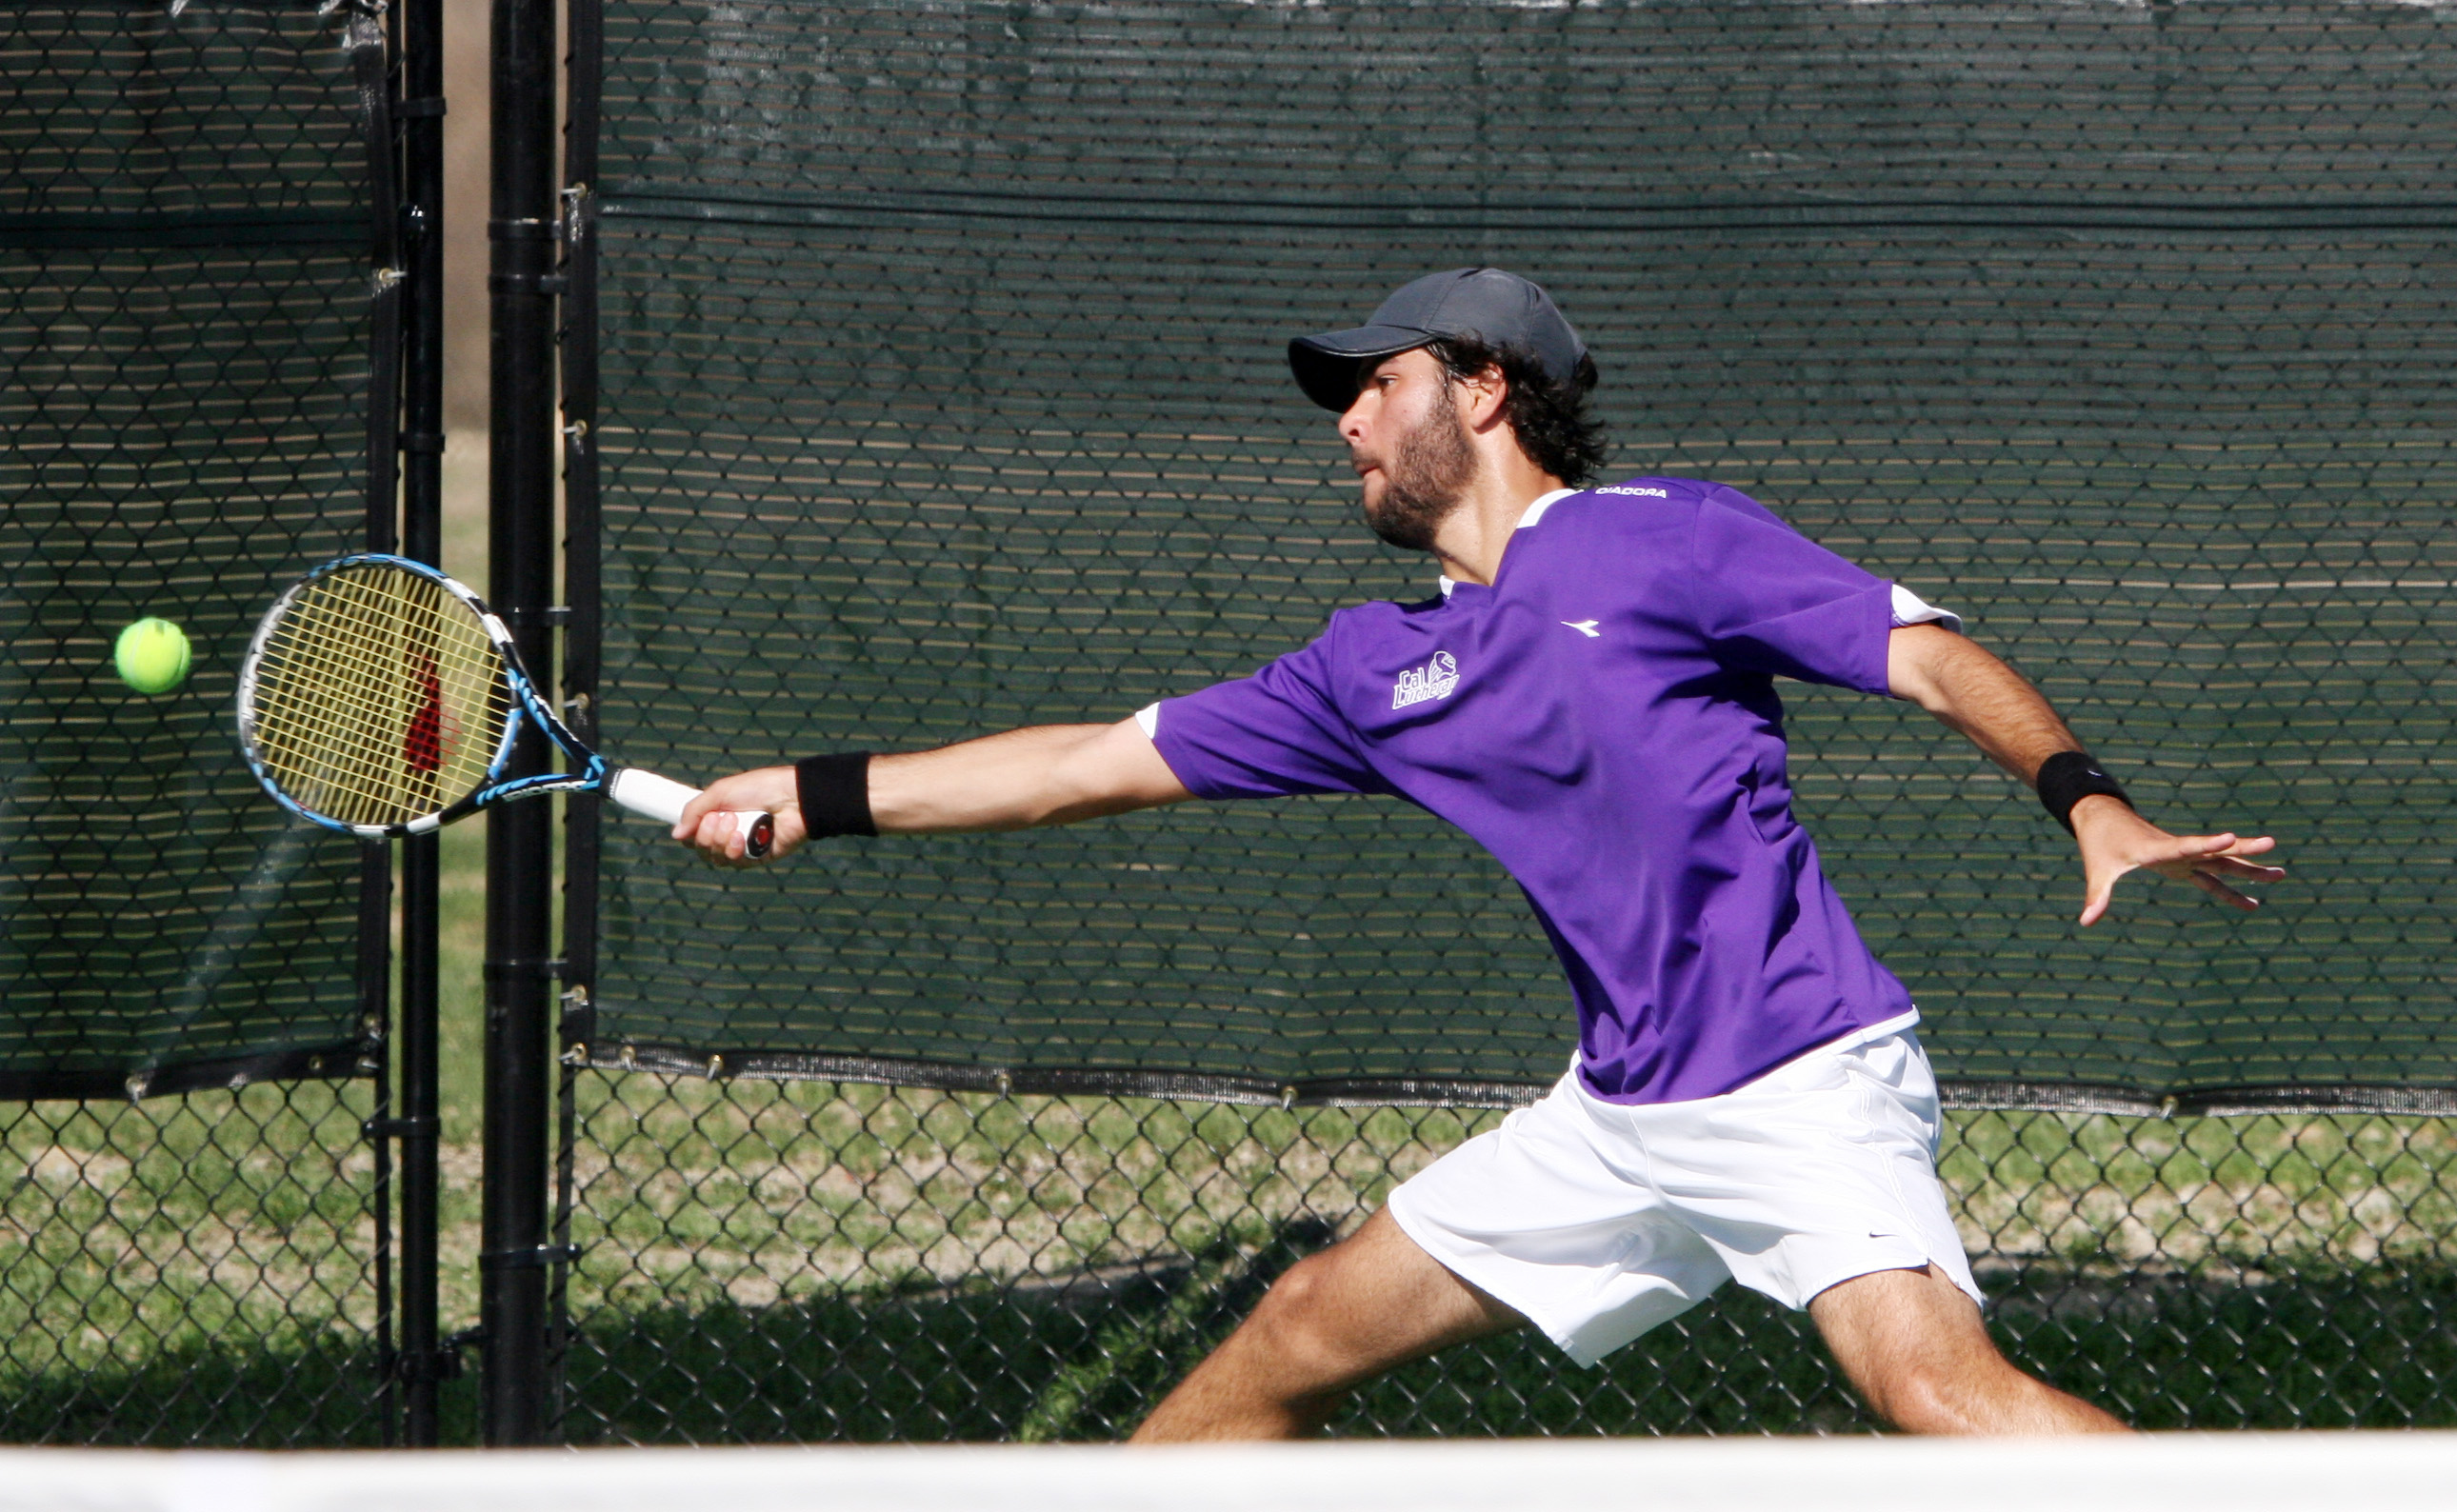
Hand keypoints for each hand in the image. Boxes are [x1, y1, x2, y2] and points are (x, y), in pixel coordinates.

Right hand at [673, 764, 805, 867]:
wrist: (792, 797)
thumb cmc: (759, 788)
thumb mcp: (720, 792)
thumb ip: (695, 811)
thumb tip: (676, 834)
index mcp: (720, 816)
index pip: (694, 834)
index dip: (689, 832)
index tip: (691, 824)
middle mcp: (729, 833)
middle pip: (701, 849)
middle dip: (705, 834)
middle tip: (719, 817)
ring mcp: (743, 847)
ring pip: (715, 858)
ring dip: (720, 841)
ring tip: (735, 822)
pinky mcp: (757, 857)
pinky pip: (735, 863)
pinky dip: (733, 851)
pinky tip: (741, 838)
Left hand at [2072, 794, 2283, 926]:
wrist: (2104, 819)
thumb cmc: (2099, 844)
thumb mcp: (2098, 870)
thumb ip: (2097, 896)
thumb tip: (2085, 922)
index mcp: (2156, 848)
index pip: (2184, 846)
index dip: (2206, 844)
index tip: (2230, 837)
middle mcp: (2176, 849)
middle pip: (2215, 850)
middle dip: (2244, 849)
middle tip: (2273, 846)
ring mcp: (2183, 856)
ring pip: (2221, 862)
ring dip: (2249, 868)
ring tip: (2280, 875)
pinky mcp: (2183, 863)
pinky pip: (2212, 877)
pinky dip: (2230, 889)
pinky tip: (2251, 903)